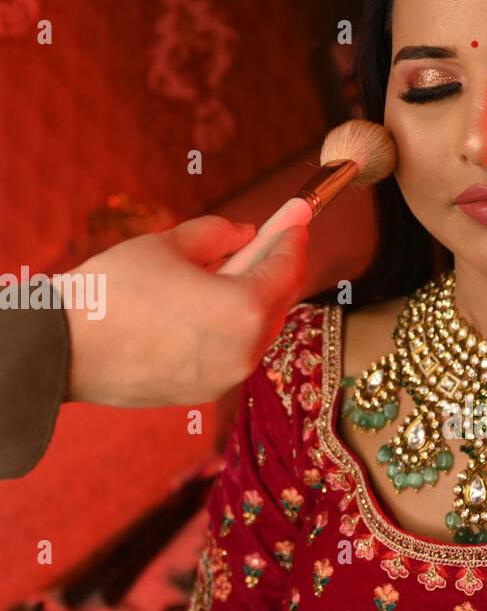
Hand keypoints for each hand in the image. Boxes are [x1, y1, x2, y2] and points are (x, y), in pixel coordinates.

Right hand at [64, 214, 307, 405]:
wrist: (63, 349)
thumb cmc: (114, 291)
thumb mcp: (169, 244)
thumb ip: (219, 235)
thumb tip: (245, 234)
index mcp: (245, 310)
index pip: (287, 270)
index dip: (293, 239)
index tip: (298, 218)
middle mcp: (246, 352)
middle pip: (279, 304)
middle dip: (274, 270)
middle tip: (267, 240)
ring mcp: (227, 378)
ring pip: (256, 332)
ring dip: (252, 301)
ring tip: (228, 272)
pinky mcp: (205, 392)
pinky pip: (232, 353)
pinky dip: (230, 328)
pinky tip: (206, 308)